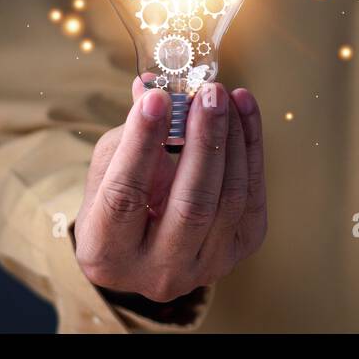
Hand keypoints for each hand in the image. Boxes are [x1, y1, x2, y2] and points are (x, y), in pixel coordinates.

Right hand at [74, 77, 266, 301]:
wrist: (146, 246)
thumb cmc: (117, 202)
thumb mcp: (108, 169)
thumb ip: (131, 132)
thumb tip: (154, 86)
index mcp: (106, 253)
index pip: (125, 196)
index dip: (142, 145)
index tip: (157, 99)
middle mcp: (157, 272)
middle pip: (191, 204)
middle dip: (204, 141)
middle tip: (209, 94)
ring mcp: (205, 267)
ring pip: (228, 198)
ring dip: (232, 139)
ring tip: (225, 96)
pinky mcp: (239, 251)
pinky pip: (252, 195)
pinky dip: (251, 147)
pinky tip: (243, 110)